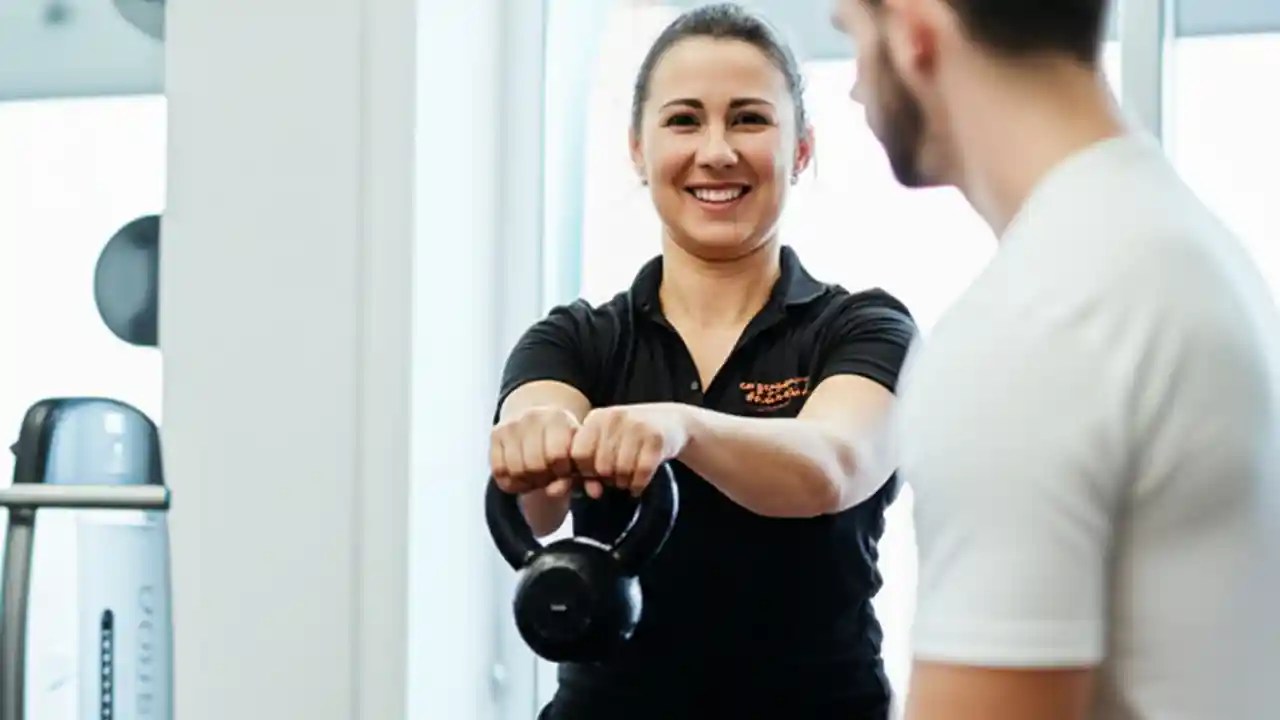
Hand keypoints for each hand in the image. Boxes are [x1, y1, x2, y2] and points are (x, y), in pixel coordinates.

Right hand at [489, 406, 604, 498]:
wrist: (537, 420)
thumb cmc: (564, 444)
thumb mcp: (578, 454)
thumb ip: (588, 475)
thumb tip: (595, 493)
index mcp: (558, 418)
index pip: (557, 455)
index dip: (562, 472)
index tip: (564, 472)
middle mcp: (532, 416)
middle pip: (534, 465)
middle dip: (543, 478)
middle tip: (548, 477)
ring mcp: (511, 425)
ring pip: (515, 469)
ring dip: (526, 481)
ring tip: (536, 477)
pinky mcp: (495, 434)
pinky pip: (499, 471)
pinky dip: (511, 481)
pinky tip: (522, 476)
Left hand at [570, 403, 689, 496]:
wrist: (671, 421)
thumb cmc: (630, 438)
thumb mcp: (607, 440)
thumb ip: (590, 463)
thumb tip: (592, 491)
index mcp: (596, 418)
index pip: (578, 453)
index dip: (584, 470)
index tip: (595, 474)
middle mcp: (615, 418)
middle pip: (601, 466)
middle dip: (607, 479)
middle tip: (615, 477)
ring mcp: (637, 426)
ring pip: (622, 471)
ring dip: (624, 483)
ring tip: (627, 479)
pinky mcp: (657, 438)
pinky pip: (642, 472)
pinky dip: (639, 484)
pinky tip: (638, 484)